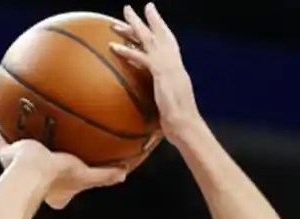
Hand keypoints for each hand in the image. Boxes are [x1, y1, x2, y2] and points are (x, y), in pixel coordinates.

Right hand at [0, 125, 124, 208]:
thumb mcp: (86, 177)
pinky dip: (0, 134)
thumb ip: (105, 176)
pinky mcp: (8, 155)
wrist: (31, 171)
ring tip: (27, 133)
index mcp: (54, 191)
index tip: (73, 174)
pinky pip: (2, 142)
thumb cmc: (58, 176)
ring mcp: (18, 168)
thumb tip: (125, 173)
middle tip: (52, 154)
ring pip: (22, 156)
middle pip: (42, 171)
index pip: (63, 191)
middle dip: (47, 164)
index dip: (70, 185)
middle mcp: (35, 182)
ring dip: (24, 147)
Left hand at [110, 4, 202, 140]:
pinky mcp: (161, 73)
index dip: (161, 29)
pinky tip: (113, 46)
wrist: (187, 126)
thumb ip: (162, 95)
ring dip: (132, 27)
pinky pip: (141, 58)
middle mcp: (174, 64)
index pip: (169, 43)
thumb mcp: (169, 104)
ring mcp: (169, 67)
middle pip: (159, 35)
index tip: (152, 18)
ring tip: (116, 21)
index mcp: (177, 69)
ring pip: (149, 40)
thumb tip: (155, 101)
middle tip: (132, 8)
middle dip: (147, 19)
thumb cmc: (180, 122)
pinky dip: (126, 51)